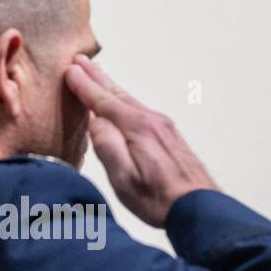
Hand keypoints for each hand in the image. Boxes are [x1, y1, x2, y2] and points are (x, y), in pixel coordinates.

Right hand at [64, 54, 217, 227]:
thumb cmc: (160, 199)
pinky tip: (124, 104)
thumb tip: (95, 120)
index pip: (103, 100)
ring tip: (98, 76)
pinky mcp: (172, 138)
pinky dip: (127, 101)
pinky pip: (142, 111)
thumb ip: (107, 146)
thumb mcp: (124, 178)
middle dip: (97, 78)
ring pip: (131, 101)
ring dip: (112, 87)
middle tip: (80, 61)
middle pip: (118, 94)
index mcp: (137, 127)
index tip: (69, 70)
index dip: (84, 85)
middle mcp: (153, 121)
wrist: (201, 208)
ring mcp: (165, 128)